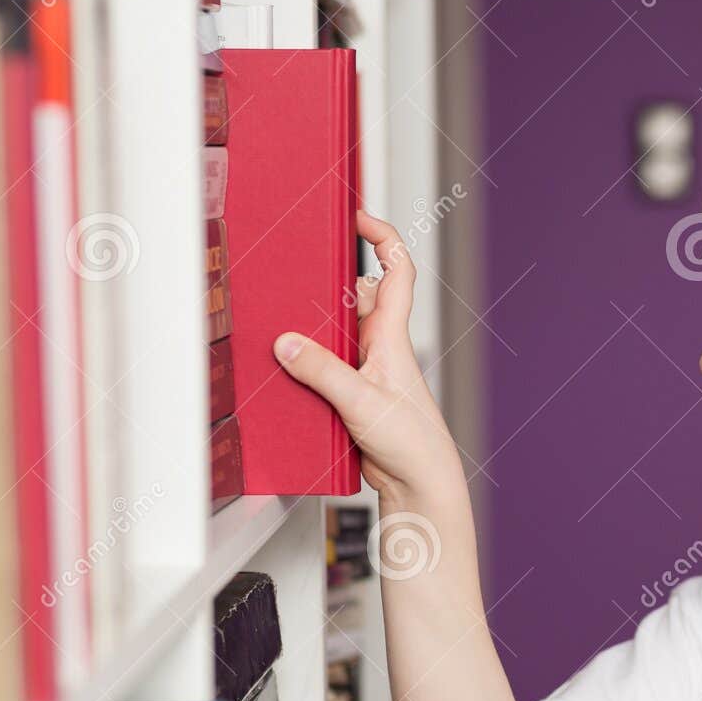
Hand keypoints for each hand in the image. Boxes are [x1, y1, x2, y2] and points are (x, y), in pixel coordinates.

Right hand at [273, 210, 460, 497]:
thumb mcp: (361, 401)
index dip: (382, 237)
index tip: (358, 216)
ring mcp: (366, 370)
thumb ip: (323, 371)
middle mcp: (380, 347)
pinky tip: (287, 369)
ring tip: (283, 319)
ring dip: (314, 327)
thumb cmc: (412, 443)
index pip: (396, 271)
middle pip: (357, 296)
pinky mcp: (352, 394)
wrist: (418, 483)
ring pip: (336, 332)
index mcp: (391, 336)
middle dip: (330, 282)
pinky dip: (308, 362)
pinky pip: (326, 365)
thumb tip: (287, 343)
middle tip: (300, 270)